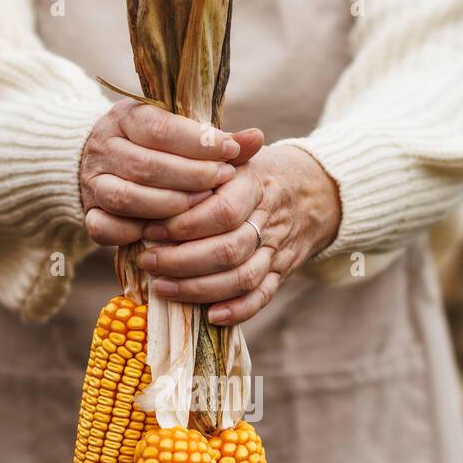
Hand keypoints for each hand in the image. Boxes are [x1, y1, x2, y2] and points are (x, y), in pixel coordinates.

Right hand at [79, 98, 263, 246]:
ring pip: (126, 198)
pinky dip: (133, 233)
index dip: (199, 143)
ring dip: (169, 206)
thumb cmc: (155, 147)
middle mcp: (104, 147)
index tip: (231, 153)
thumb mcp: (180, 134)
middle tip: (222, 181)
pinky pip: (105, 229)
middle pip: (147, 166)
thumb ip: (216, 140)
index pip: (160, 128)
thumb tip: (257, 138)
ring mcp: (93, 182)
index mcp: (126, 117)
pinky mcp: (88, 213)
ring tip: (201, 206)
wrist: (104, 163)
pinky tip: (162, 232)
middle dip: (191, 177)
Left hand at [136, 144, 340, 323]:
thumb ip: (206, 155)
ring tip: (162, 287)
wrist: (313, 192)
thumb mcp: (235, 156)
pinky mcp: (282, 273)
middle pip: (229, 250)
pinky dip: (238, 310)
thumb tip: (174, 147)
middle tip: (148, 261)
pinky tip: (210, 315)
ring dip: (199, 289)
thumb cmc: (255, 174)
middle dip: (182, 261)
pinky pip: (262, 297)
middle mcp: (269, 220)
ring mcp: (278, 250)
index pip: (223, 212)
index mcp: (255, 185)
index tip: (150, 230)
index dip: (184, 226)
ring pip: (243, 278)